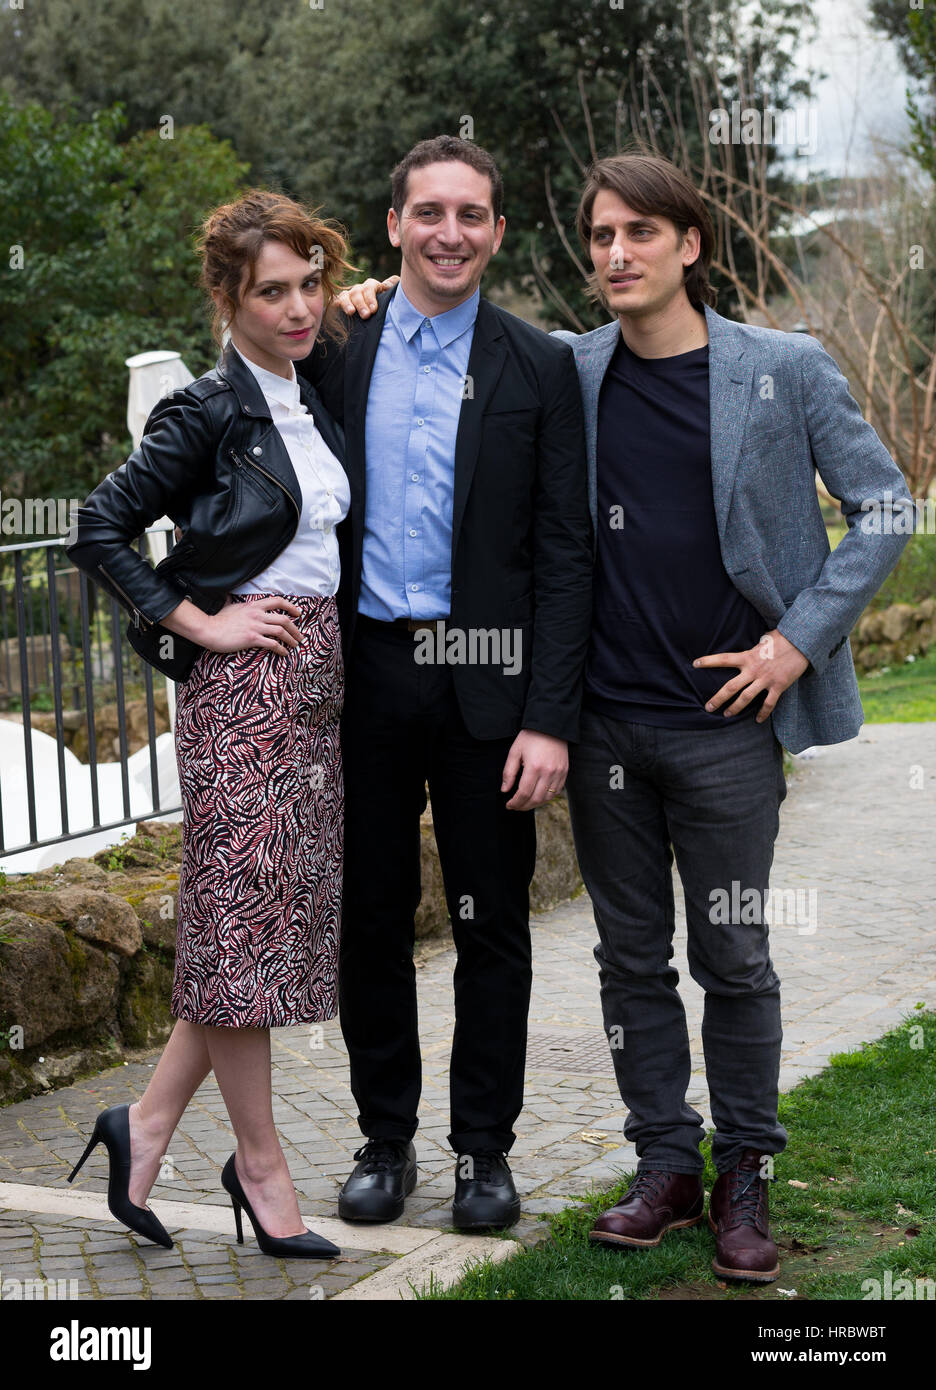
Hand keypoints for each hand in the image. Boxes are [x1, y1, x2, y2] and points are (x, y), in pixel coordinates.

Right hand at [200, 595, 303, 654]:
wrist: (208, 629)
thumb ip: (235, 603)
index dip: (291, 607)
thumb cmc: (218, 620)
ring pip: (281, 631)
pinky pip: (273, 644)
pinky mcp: (252, 638)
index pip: (278, 601)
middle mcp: (257, 614)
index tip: (298, 613)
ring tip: (295, 645)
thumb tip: (229, 597)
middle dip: (296, 629)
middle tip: (300, 636)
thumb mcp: (229, 606)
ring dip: (291, 639)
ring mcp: (255, 626)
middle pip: (284, 619)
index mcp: (254, 605)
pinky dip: (281, 649)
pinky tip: (284, 653)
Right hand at [335, 275, 399, 317]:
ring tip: (351, 312)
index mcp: (372, 287)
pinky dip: (337, 305)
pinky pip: (336, 302)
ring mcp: (349, 297)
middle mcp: (360, 290)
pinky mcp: (340, 304)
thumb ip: (391, 289)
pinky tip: (338, 311)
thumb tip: (394, 282)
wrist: (374, 326)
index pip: (370, 287)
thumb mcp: (391, 300)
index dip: (371, 297)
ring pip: (346, 296)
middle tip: (366, 315)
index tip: (373, 310)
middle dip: (361, 303)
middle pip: (357, 291)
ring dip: (348, 304)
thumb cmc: (386, 311)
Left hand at [501, 730, 567, 810]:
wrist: (551, 726)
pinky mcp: (565, 772)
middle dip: (524, 806)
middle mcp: (548, 772)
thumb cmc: (530, 737)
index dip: (515, 802)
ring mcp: (558, 773)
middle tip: (515, 806)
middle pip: (536, 799)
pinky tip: (538, 797)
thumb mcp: (515, 751)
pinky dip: (547, 797)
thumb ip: (509, 772)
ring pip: (547, 798)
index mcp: (534, 767)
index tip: (509, 805)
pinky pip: (557, 791)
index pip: (524, 793)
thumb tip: (505, 790)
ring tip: (525, 803)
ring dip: (535, 804)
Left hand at [693, 629, 808, 720]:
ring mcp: (765, 679)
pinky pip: (768, 704)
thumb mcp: (764, 639)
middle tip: (708, 707)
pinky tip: (758, 720)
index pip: (723, 659)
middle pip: (731, 687)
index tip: (695, 663)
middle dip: (718, 698)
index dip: (708, 661)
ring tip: (726, 715)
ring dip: (735, 708)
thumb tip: (755, 644)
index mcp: (748, 657)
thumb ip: (755, 646)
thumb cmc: (783, 638)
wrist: (802, 643)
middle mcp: (754, 670)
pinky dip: (763, 713)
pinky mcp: (778, 686)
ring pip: (746, 698)